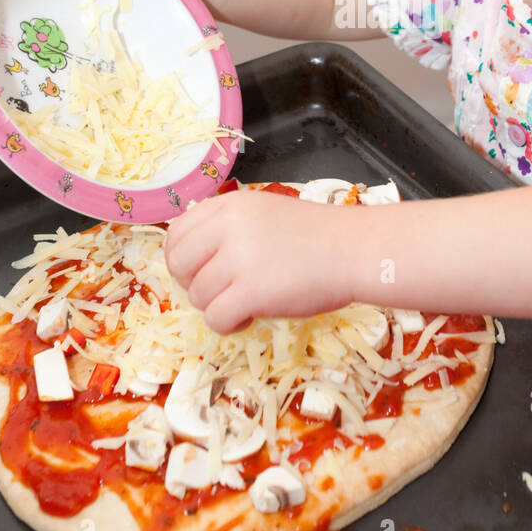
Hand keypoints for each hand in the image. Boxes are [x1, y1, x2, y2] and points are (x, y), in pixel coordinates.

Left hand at [163, 188, 351, 332]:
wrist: (354, 251)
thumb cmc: (317, 235)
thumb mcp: (265, 213)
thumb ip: (229, 227)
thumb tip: (193, 256)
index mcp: (230, 205)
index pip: (177, 232)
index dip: (182, 257)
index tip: (200, 270)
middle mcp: (228, 227)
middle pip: (179, 265)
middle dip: (194, 284)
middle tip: (223, 290)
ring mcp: (238, 259)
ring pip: (198, 296)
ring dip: (218, 305)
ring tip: (248, 301)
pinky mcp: (251, 292)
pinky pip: (215, 318)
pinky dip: (229, 324)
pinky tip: (251, 316)